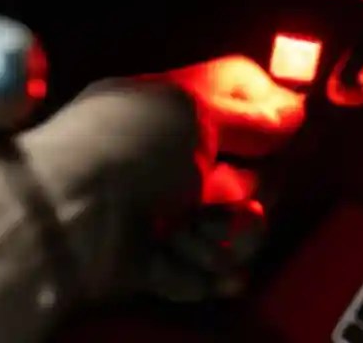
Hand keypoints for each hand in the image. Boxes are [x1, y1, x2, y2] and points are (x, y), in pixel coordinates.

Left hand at [142, 56, 305, 300]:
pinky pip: (201, 271)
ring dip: (224, 238)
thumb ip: (248, 118)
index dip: (268, 107)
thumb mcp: (193, 114)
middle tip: (234, 201)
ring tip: (195, 238)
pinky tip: (183, 261)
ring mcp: (164, 210)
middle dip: (250, 193)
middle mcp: (171, 155)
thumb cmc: (131, 145)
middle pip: (247, 174)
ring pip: (231, 229)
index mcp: (173, 105)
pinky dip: (196, 271)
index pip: (234, 92)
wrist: (68, 214)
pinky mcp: (156, 261)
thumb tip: (294, 111)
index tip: (290, 128)